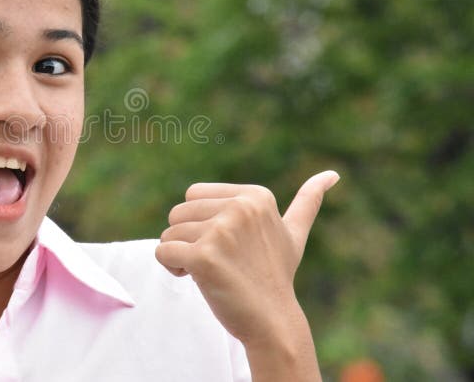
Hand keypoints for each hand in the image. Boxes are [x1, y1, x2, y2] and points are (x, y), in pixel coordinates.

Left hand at [155, 170, 339, 346]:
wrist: (273, 321)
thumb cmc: (276, 276)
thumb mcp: (293, 233)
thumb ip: (308, 201)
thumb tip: (333, 174)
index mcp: (254, 195)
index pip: (193, 195)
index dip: (200, 221)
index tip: (226, 244)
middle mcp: (239, 208)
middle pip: (178, 213)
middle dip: (187, 238)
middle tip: (217, 261)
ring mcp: (222, 231)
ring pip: (169, 233)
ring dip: (180, 255)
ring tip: (211, 271)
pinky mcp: (204, 256)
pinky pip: (162, 252)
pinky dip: (171, 267)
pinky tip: (196, 279)